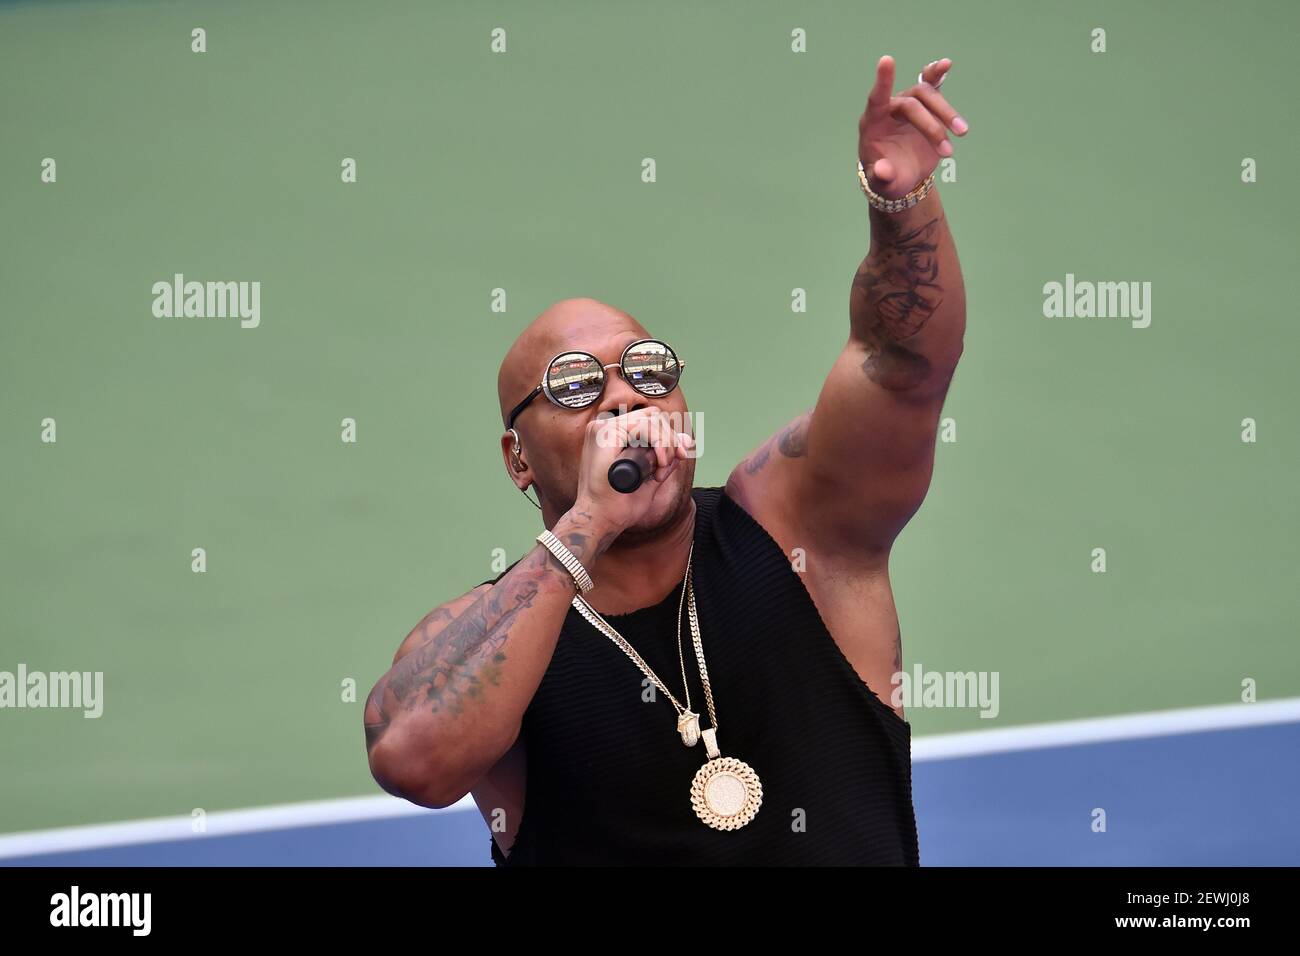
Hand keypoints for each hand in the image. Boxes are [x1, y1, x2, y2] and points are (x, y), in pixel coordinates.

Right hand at [567, 407, 693, 541]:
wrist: (599, 520)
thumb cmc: (617, 505)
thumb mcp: (649, 479)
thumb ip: (665, 459)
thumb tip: (685, 442)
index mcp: (610, 436)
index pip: (648, 420)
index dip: (669, 435)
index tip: (680, 456)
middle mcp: (604, 428)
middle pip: (651, 415)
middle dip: (670, 438)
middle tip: (670, 463)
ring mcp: (602, 429)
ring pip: (650, 418)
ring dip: (666, 442)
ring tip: (661, 467)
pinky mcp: (605, 434)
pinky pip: (644, 425)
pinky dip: (658, 441)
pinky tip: (659, 461)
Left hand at [858, 55, 968, 199]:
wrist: (902, 176)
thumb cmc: (887, 179)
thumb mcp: (883, 183)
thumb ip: (881, 176)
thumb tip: (883, 170)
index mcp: (874, 124)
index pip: (876, 100)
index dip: (883, 82)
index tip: (886, 60)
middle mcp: (890, 109)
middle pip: (912, 104)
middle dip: (932, 127)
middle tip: (946, 152)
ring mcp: (908, 104)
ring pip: (928, 96)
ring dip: (947, 113)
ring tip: (962, 133)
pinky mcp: (925, 106)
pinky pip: (931, 84)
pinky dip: (938, 74)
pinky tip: (946, 63)